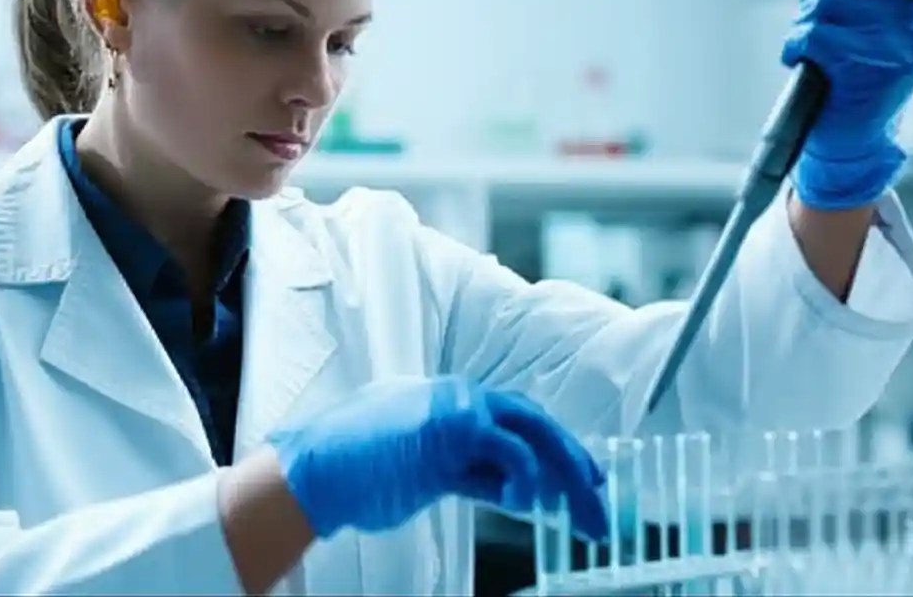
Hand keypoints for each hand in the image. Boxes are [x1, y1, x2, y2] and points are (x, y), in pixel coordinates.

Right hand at [267, 376, 608, 540]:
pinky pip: (508, 450)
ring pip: (533, 434)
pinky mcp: (449, 435)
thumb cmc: (357, 470)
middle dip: (574, 462)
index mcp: (452, 398)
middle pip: (535, 421)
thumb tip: (511, 486)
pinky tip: (528, 502)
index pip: (519, 419)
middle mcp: (458, 397)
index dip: (556, 448)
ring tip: (581, 514)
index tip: (583, 478)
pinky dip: (527, 475)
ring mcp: (454, 413)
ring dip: (565, 477)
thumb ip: (468, 467)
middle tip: (599, 498)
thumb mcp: (425, 465)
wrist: (314, 471)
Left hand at [781, 0, 912, 209]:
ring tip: (804, 46)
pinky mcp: (867, 69)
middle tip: (808, 18)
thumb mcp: (869, 32)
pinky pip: (817, 35)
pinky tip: (797, 60)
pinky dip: (796, 44)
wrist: (851, 143)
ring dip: (803, 22)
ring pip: (829, 4)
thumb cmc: (852, 84)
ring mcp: (897, 48)